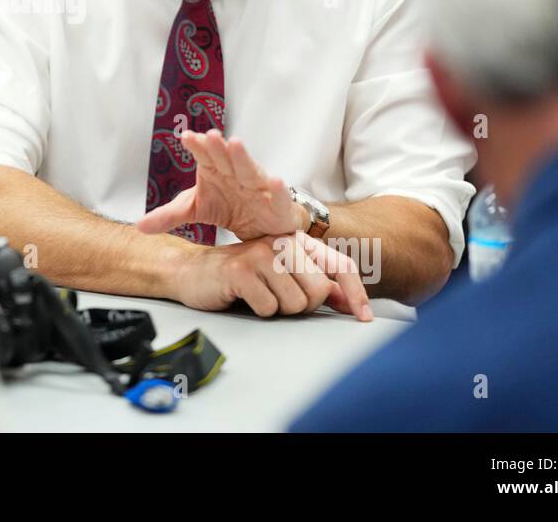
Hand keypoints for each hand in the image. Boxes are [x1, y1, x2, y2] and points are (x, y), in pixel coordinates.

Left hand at [138, 129, 300, 240]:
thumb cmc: (229, 207)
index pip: (204, 156)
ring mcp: (258, 187)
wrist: (261, 226)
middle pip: (226, 159)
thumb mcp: (196, 210)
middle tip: (210, 135)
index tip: (185, 137)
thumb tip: (139, 226)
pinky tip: (276, 180)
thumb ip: (169, 215)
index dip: (197, 146)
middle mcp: (236, 174)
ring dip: (243, 157)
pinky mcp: (277, 204)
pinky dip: (278, 189)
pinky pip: (278, 196)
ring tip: (236, 143)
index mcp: (216, 171)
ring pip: (250, 170)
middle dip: (218, 147)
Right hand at [171, 231, 372, 320]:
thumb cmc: (239, 275)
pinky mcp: (242, 270)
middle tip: (278, 297)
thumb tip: (349, 302)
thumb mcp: (280, 276)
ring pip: (295, 303)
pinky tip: (243, 296)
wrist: (192, 271)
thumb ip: (314, 284)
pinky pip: (268, 308)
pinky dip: (258, 310)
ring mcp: (261, 253)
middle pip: (319, 291)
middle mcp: (281, 241)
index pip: (339, 264)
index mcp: (296, 240)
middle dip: (302, 305)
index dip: (356, 293)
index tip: (365, 318)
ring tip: (259, 295)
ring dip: (278, 309)